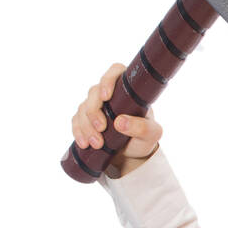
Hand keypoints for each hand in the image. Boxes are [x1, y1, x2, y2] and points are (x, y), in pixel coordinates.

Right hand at [70, 63, 162, 177]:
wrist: (132, 155)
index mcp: (128, 90)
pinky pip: (76, 120)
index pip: (116, 71)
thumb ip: (142, 128)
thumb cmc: (145, 138)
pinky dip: (78, 132)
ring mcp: (96, 105)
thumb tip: (120, 122)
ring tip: (97, 144)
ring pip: (83, 108)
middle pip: (94, 92)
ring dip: (87, 126)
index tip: (105, 97)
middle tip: (101, 128)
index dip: (108, 80)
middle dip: (94, 111)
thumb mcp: (152, 135)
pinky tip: (84, 144)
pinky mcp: (86, 119)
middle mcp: (110, 94)